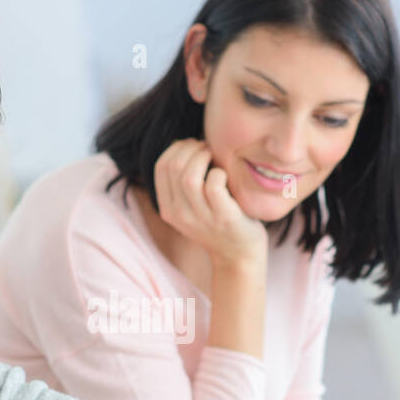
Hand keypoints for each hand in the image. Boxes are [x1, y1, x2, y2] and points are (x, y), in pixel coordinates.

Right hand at [153, 138, 266, 267]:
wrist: (238, 255)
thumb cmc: (217, 221)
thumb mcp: (191, 206)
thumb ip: (182, 182)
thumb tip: (181, 143)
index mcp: (168, 209)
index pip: (160, 167)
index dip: (176, 148)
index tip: (191, 145)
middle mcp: (179, 215)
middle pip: (173, 168)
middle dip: (190, 149)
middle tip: (205, 147)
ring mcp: (201, 218)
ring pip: (190, 178)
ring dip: (202, 157)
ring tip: (213, 154)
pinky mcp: (223, 218)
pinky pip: (214, 186)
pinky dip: (218, 173)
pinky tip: (224, 173)